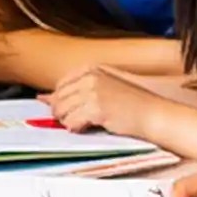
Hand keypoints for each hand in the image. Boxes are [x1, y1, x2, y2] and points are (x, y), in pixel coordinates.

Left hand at [38, 65, 155, 135]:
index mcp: (92, 69)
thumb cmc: (131, 103)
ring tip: (82, 124)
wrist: (153, 114)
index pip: (61, 85)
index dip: (60, 100)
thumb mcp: (103, 88)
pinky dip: (75, 128)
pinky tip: (85, 128)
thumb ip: (73, 91)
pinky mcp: (97, 108)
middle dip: (62, 113)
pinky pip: (72, 122)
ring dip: (68, 121)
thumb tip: (43, 98)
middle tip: (74, 120)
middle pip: (58, 98)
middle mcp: (91, 77)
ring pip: (62, 111)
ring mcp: (93, 92)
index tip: (67, 109)